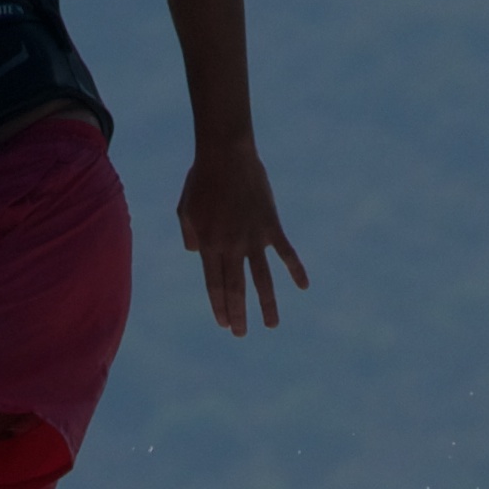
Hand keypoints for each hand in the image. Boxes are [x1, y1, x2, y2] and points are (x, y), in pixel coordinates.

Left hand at [175, 142, 311, 336]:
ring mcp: (253, 237)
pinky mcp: (271, 225)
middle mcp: (231, 246)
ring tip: (271, 325)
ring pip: (261, 279)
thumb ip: (189, 235)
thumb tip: (194, 255)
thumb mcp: (185, 209)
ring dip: (267, 304)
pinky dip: (295, 270)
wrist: (225, 154)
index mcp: (208, 244)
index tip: (223, 323)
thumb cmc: (201, 180)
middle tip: (241, 334)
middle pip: (236, 288)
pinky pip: (286, 253)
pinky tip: (303, 287)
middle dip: (238, 314)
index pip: (214, 284)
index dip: (219, 306)